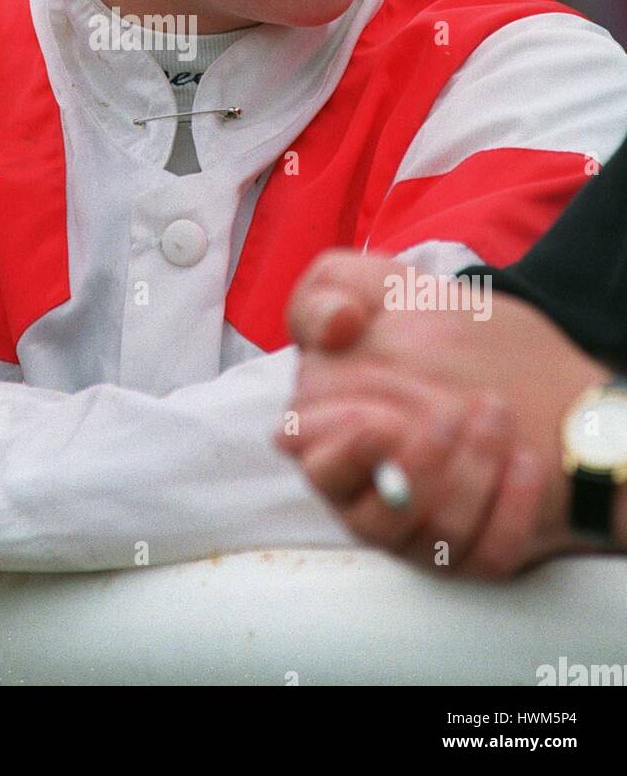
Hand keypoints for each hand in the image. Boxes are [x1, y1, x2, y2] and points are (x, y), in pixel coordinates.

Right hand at [274, 249, 610, 575]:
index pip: (319, 467)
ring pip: (437, 537)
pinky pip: (490, 554)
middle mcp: (372, 497)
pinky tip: (523, 462)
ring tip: (498, 413)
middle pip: (373, 521)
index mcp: (333, 442)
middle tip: (452, 412)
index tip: (381, 417)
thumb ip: (327, 292)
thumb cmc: (428, 330)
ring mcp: (426, 531)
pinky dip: (509, 511)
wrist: (511, 361)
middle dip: (417, 469)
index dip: (346, 451)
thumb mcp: (375, 288)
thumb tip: (333, 327)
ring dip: (471, 475)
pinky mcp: (478, 548)